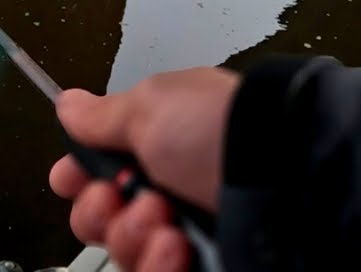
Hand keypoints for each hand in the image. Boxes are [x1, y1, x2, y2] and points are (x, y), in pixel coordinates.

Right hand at [49, 67, 239, 271]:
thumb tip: (69, 105)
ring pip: (125, 252)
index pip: (98, 170)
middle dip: (101, 209)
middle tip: (127, 196)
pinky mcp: (200, 265)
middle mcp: (170, 189)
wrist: (291, 179)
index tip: (71, 179)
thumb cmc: (223, 131)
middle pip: (101, 219)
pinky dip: (158, 266)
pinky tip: (177, 250)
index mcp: (156, 144)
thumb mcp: (151, 107)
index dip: (78, 178)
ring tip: (165, 222)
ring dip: (132, 236)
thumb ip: (102, 115)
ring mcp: (187, 233)